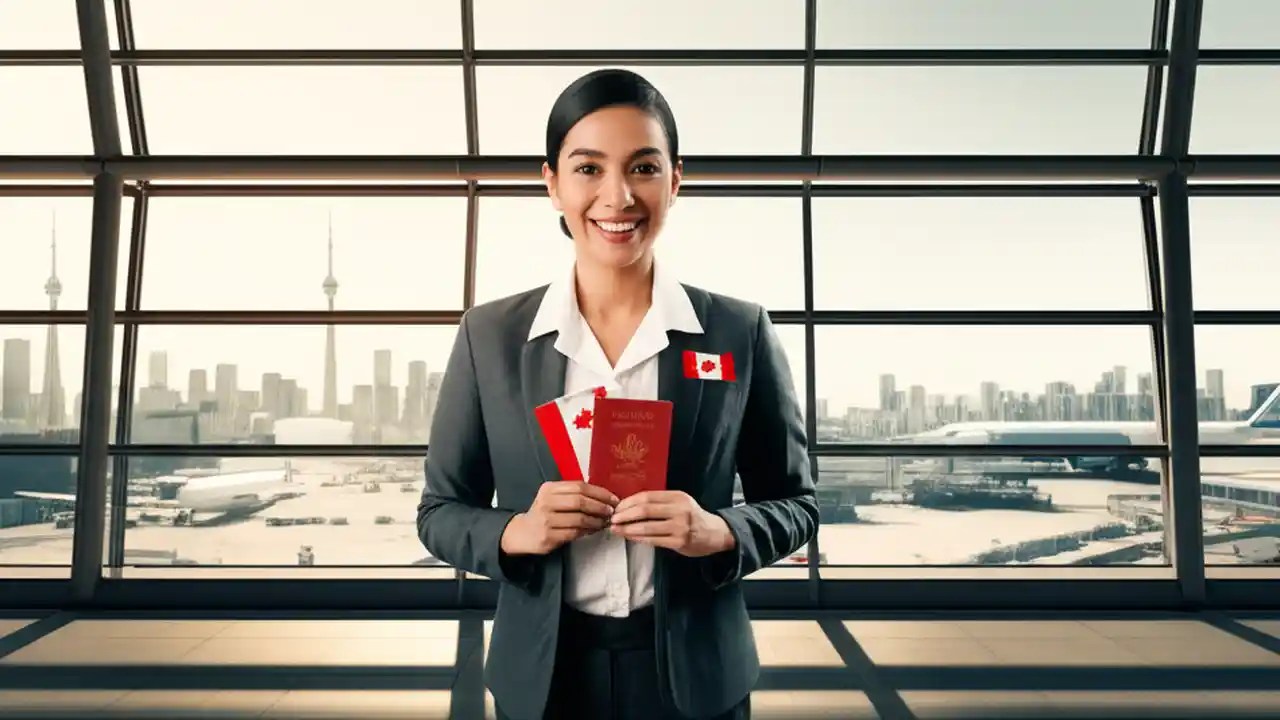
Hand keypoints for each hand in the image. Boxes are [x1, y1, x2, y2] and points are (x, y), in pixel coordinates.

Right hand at [500, 482, 618, 555]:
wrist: (522, 533)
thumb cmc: (544, 514)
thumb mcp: (554, 498)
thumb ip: (574, 495)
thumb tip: (604, 499)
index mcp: (549, 489)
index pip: (579, 487)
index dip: (599, 493)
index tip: (613, 499)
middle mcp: (546, 502)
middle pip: (580, 501)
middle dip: (600, 506)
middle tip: (611, 512)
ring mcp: (546, 520)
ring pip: (579, 519)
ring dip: (596, 521)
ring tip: (605, 522)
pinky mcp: (548, 536)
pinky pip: (574, 533)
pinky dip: (587, 531)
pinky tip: (593, 530)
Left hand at [609, 490, 735, 557]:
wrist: (714, 533)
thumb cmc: (691, 517)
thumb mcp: (679, 503)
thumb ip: (659, 503)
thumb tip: (629, 506)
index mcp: (677, 497)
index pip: (647, 496)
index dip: (629, 502)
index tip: (617, 507)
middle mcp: (679, 510)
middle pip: (645, 510)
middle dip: (625, 515)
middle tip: (612, 519)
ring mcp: (680, 526)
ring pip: (647, 527)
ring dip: (628, 529)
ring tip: (616, 530)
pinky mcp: (679, 542)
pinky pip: (653, 540)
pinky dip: (639, 538)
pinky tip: (630, 537)